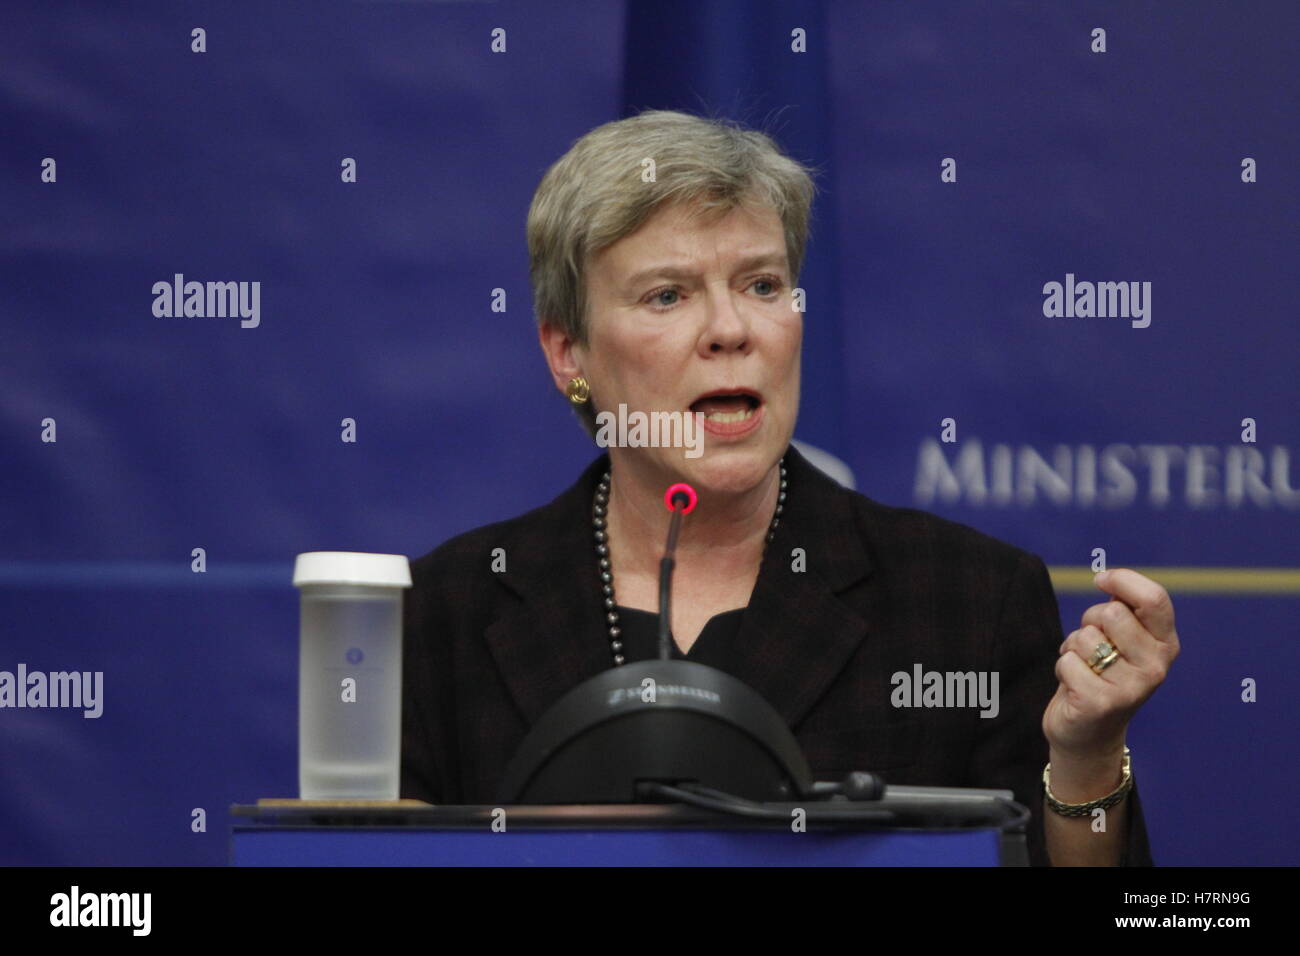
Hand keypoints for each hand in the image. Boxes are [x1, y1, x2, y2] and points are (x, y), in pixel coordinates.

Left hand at [1043, 568, 1179, 760]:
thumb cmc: (1102, 675)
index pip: (1155, 599)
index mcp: (1165, 646)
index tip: (1101, 581)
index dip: (1124, 580)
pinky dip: (1062, 668)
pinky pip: (1067, 661)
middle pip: (1111, 613)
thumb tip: (1106, 578)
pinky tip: (1074, 686)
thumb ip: (1122, 612)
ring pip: (1085, 637)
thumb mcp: (1122, 641)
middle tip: (1092, 646)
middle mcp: (1155, 667)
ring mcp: (1130, 688)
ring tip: (1085, 669)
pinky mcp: (1100, 703)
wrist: (1090, 735)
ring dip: (1074, 648)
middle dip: (1090, 622)